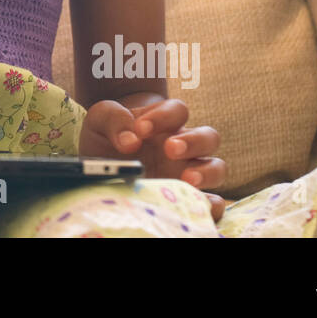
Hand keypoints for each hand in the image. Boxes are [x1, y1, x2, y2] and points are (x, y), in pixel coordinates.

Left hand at [79, 96, 227, 221]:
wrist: (99, 168)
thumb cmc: (106, 139)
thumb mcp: (100, 121)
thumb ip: (113, 118)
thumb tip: (130, 141)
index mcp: (165, 123)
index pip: (177, 110)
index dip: (163, 116)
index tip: (140, 129)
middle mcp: (184, 146)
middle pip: (209, 137)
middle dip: (192, 142)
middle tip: (169, 149)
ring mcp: (189, 173)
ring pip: (217, 167)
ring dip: (206, 172)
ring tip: (186, 178)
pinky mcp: (189, 200)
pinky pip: (214, 202)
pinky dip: (212, 205)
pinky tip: (196, 206)